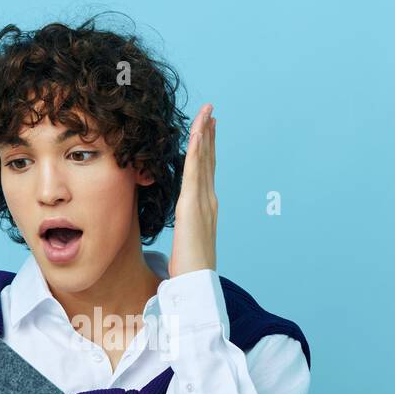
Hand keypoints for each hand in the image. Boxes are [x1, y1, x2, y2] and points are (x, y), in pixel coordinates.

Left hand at [170, 102, 216, 277]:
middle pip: (208, 160)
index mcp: (206, 207)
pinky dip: (197, 152)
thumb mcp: (187, 240)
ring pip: (203, 161)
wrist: (197, 282)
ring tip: (206, 113)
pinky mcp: (192, 206)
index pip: (206, 171)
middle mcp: (209, 200)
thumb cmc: (191, 268)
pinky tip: (197, 134)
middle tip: (210, 110)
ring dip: (204, 134)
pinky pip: (194, 173)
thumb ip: (187, 226)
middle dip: (209, 133)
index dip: (207, 148)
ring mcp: (203, 202)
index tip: (206, 128)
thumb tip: (184, 222)